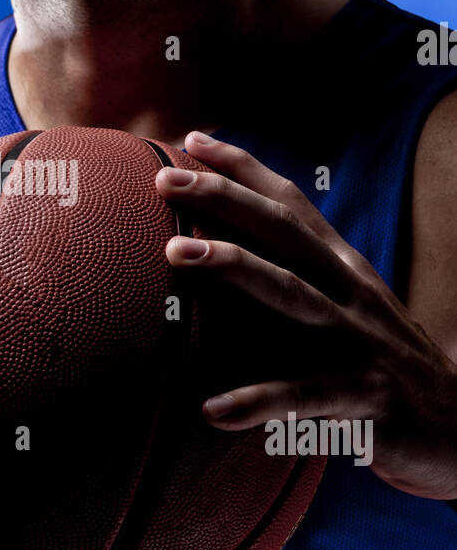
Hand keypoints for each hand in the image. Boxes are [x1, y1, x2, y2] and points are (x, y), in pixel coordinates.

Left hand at [155, 130, 456, 499]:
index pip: (291, 205)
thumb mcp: (349, 309)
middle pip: (283, 233)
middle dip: (224, 199)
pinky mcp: (368, 398)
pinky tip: (212, 409)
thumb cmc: (385, 365)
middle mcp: (352, 293)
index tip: (191, 139)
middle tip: (165, 178)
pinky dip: (259, 401)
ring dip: (232, 266)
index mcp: (344, 269)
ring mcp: (361, 342)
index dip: (244, 170)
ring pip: (292, 293)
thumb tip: (230, 251)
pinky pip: (306, 396)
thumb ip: (301, 276)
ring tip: (174, 251)